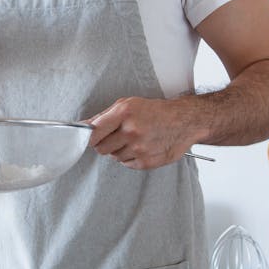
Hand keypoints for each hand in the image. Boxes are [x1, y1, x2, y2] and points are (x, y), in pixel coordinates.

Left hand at [86, 97, 201, 169]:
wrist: (185, 121)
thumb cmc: (156, 111)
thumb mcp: (129, 104)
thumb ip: (104, 116)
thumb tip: (83, 126)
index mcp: (124, 113)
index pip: (93, 133)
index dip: (89, 137)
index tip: (88, 138)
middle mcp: (131, 131)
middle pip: (100, 148)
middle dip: (105, 143)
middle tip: (117, 135)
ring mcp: (139, 148)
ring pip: (113, 157)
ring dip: (119, 150)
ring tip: (134, 139)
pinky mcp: (146, 162)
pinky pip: (126, 164)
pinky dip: (131, 158)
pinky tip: (142, 147)